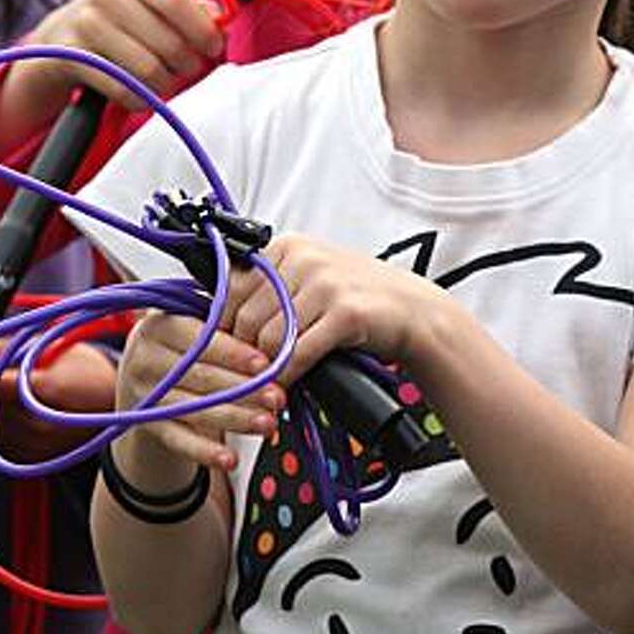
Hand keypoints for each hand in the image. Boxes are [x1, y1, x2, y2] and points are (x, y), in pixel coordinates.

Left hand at [0, 340, 117, 462]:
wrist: (120, 409)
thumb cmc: (90, 372)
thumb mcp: (57, 348)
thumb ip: (14, 348)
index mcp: (48, 391)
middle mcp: (40, 426)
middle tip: (8, 375)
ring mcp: (36, 447)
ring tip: (20, 394)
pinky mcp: (34, 459)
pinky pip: (1, 439)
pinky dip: (4, 425)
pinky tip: (23, 414)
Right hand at [11, 0, 226, 120]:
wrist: (58, 41)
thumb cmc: (119, 21)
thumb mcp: (150, 3)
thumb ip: (187, 5)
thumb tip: (216, 15)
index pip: (178, 1)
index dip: (203, 30)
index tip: (213, 46)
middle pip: (170, 44)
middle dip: (186, 64)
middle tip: (183, 67)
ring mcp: (86, 26)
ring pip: (150, 71)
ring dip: (164, 84)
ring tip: (162, 79)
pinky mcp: (73, 58)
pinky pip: (125, 90)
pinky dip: (139, 98)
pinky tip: (139, 91)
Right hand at [116, 282, 286, 474]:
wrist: (144, 379)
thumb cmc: (184, 347)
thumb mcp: (195, 326)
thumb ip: (226, 328)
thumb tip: (275, 346)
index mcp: (160, 324)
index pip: (200, 339)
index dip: (234, 353)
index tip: (265, 365)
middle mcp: (145, 357)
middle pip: (201, 375)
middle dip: (244, 388)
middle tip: (278, 398)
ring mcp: (143, 393)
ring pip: (194, 409)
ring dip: (235, 419)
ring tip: (267, 424)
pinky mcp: (146, 424)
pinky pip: (178, 440)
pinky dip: (205, 452)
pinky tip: (229, 459)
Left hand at [229, 234, 445, 390]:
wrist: (413, 310)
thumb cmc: (358, 298)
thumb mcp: (309, 280)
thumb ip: (269, 291)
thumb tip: (221, 320)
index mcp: (288, 247)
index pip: (231, 289)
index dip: (225, 326)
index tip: (229, 350)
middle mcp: (303, 259)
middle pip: (246, 317)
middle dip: (246, 353)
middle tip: (249, 375)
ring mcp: (325, 283)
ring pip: (269, 338)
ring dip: (266, 369)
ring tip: (269, 383)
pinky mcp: (344, 312)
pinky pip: (298, 353)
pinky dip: (287, 376)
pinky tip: (287, 386)